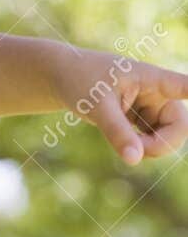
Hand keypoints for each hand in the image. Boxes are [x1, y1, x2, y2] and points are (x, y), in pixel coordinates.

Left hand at [51, 45, 187, 163]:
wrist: (60, 76)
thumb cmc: (79, 80)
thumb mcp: (96, 106)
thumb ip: (116, 132)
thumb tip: (134, 160)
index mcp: (153, 78)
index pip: (187, 87)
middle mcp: (157, 92)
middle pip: (179, 126)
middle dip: (162, 144)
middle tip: (136, 152)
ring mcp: (150, 106)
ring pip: (166, 137)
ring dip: (150, 148)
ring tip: (126, 147)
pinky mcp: (140, 118)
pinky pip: (152, 140)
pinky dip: (140, 148)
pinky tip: (128, 146)